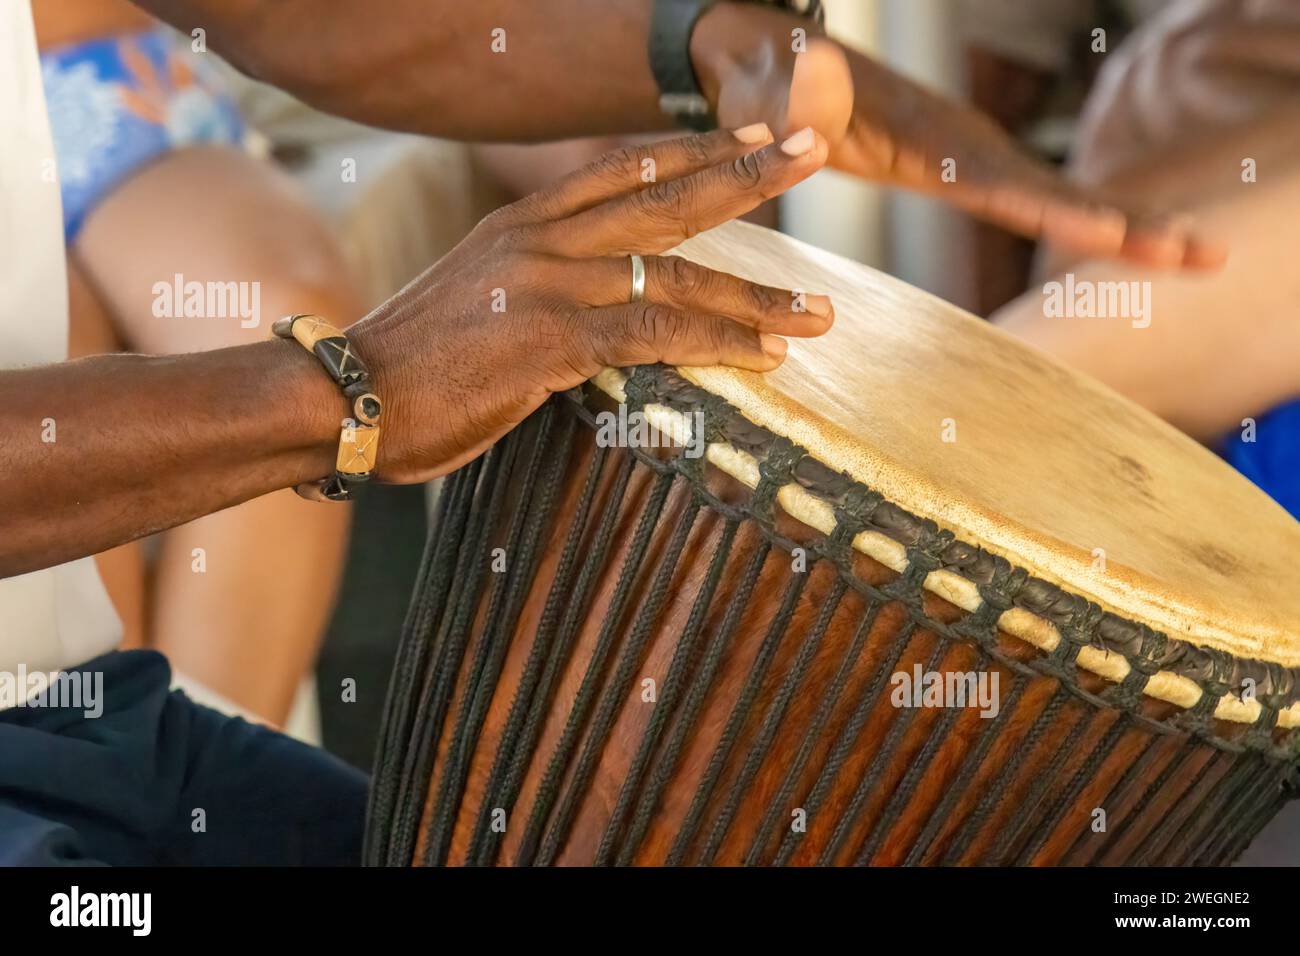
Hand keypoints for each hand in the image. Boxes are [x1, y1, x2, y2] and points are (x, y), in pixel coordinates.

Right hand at [349, 126, 833, 484]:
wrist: (349, 396)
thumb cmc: (415, 363)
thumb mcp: (481, 301)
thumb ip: (540, 289)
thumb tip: (597, 312)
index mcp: (525, 223)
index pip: (624, 172)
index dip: (691, 154)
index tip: (747, 143)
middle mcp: (543, 237)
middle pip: (664, 199)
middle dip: (744, 176)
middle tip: (809, 153)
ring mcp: (549, 282)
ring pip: (674, 277)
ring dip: (755, 297)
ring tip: (816, 314)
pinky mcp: (551, 336)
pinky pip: (655, 334)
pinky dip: (716, 344)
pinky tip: (763, 355)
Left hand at [692, 2, 1225, 269]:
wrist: (772, 64)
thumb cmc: (767, 82)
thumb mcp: (771, 89)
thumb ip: (794, 94)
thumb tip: (819, 77)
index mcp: (924, 136)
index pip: (1001, 182)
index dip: (1055, 211)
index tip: (1110, 235)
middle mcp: (960, 142)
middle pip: (1056, 190)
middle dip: (1127, 224)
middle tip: (1201, 254)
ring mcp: (968, 152)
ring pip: (1058, 194)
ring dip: (1127, 225)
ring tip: (1197, 255)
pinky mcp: (964, 166)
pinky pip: (1035, 199)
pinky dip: (1087, 220)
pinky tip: (1130, 242)